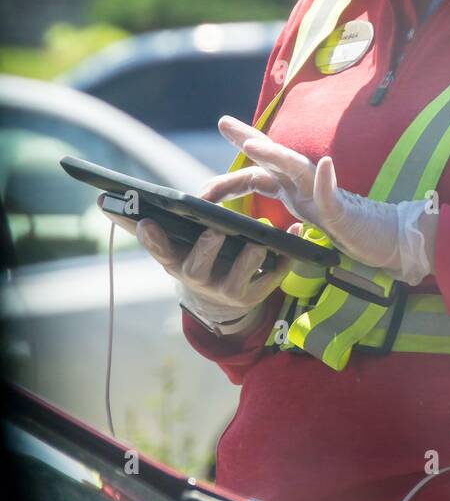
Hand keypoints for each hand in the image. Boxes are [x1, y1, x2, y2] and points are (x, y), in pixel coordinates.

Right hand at [96, 189, 293, 331]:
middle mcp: (198, 279)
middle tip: (214, 229)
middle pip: (197, 267)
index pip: (160, 252)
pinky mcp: (254, 296)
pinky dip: (281, 263)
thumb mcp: (176, 241)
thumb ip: (150, 222)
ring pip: (236, 277)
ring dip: (247, 259)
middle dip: (205, 248)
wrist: (223, 299)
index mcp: (177, 261)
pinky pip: (269, 281)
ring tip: (259, 241)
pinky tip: (292, 242)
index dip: (152, 240)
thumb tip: (106, 202)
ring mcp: (226, 290)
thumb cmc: (197, 255)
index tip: (146, 221)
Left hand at [204, 115, 435, 284]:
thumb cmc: (345, 228)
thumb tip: (254, 192)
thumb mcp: (306, 213)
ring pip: (298, 170)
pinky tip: (327, 165)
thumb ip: (286, 198)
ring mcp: (325, 196)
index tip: (212, 157)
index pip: (259, 173)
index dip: (235, 166)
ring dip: (276, 156)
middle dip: (249, 140)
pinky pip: (333, 196)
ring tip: (253, 146)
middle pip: (275, 159)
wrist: (383, 239)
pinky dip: (328, 181)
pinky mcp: (343, 212)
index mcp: (294, 189)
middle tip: (224, 123)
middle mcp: (306, 185)